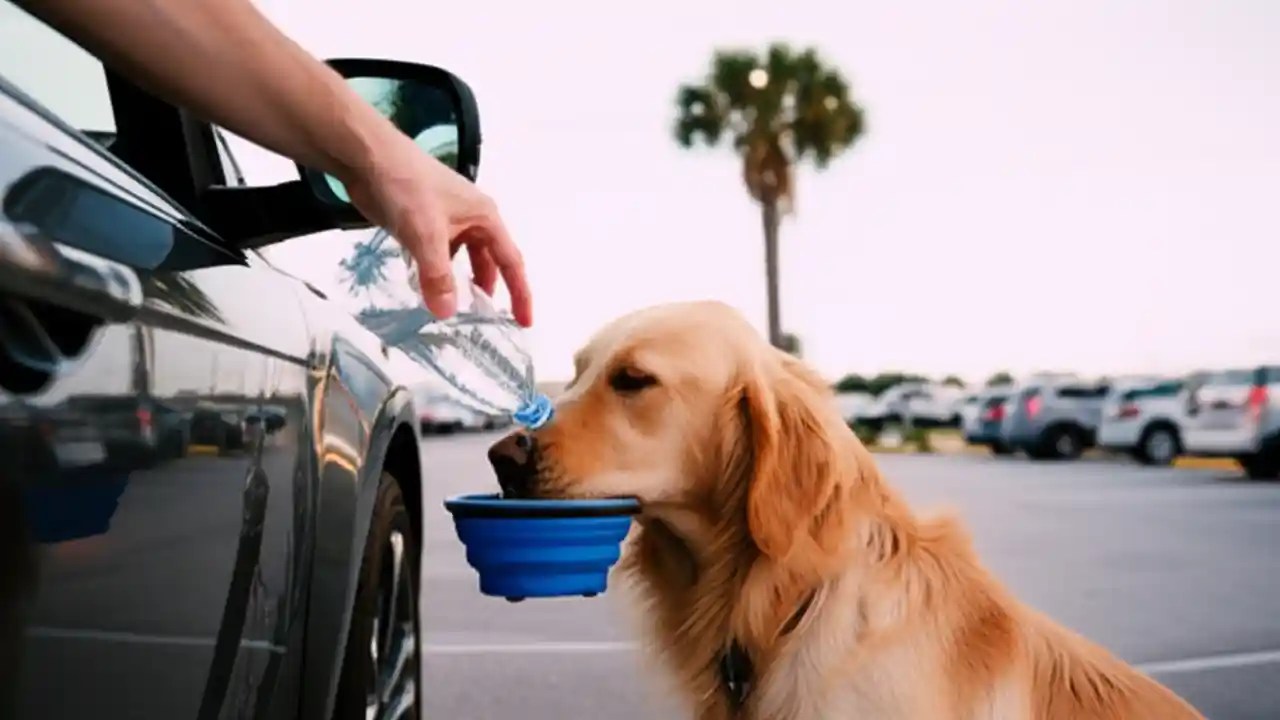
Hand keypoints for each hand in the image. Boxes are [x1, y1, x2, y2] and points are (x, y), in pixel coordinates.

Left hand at [341, 132, 531, 326]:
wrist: (369, 157)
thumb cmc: (407, 187)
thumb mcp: (426, 233)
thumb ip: (438, 275)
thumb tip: (446, 313)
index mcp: (484, 217)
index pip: (510, 261)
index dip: (519, 292)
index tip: (525, 321)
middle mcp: (471, 219)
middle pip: (488, 261)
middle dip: (488, 289)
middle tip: (485, 320)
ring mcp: (447, 221)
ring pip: (461, 259)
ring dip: (459, 282)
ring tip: (454, 309)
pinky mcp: (423, 223)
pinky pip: (438, 255)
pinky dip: (436, 273)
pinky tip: (426, 289)